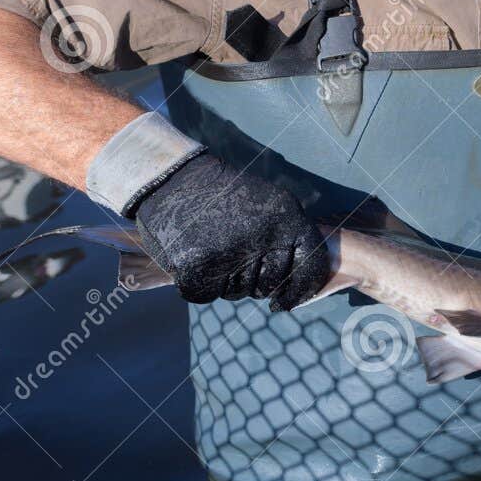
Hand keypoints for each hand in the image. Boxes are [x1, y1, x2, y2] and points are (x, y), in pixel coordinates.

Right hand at [133, 152, 329, 311]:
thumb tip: (298, 285)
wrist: (170, 179)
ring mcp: (228, 256)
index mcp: (285, 217)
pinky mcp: (196, 272)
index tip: (286, 301)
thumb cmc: (222, 193)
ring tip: (213, 246)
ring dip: (228, 279)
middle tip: (234, 253)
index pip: (310, 265)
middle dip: (257, 280)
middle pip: (271, 284)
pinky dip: (202, 283)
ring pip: (239, 292)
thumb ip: (287, 238)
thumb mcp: (268, 203)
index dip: (303, 289)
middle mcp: (261, 237)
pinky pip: (209, 294)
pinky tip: (195, 255)